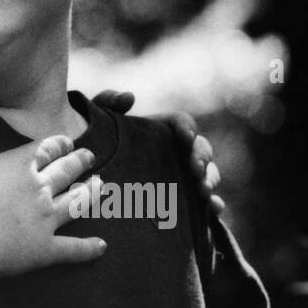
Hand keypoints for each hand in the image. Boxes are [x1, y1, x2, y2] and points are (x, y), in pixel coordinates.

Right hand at [0, 96, 106, 277]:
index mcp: (19, 165)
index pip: (46, 149)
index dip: (58, 145)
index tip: (67, 142)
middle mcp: (39, 188)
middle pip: (66, 171)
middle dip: (79, 162)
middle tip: (90, 157)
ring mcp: (46, 219)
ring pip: (77, 203)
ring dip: (91, 194)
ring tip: (101, 186)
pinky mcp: (45, 249)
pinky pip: (73, 249)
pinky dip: (89, 249)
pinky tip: (102, 247)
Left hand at [93, 90, 223, 214]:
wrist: (92, 181)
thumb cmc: (98, 144)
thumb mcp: (97, 121)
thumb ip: (107, 102)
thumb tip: (129, 98)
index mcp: (160, 129)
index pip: (182, 122)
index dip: (186, 127)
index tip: (184, 137)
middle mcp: (177, 152)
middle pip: (201, 149)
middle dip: (202, 158)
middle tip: (195, 170)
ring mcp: (183, 176)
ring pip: (208, 174)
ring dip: (209, 180)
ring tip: (203, 191)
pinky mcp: (184, 200)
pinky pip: (205, 202)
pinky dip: (214, 204)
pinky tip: (214, 209)